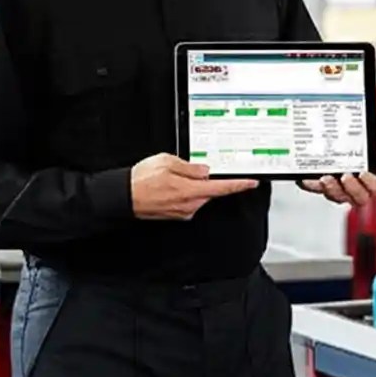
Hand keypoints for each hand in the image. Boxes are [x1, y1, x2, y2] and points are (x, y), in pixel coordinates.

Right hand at [130, 153, 257, 219]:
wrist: (123, 197)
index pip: (223, 188)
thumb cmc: (141, 180)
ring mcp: (184, 211)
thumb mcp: (167, 162)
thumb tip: (205, 170)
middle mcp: (190, 205)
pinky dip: (185, 192)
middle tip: (188, 169)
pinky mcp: (177, 214)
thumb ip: (191, 167)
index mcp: (191, 190)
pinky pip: (188, 201)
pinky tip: (169, 186)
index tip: (252, 182)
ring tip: (171, 177)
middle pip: (211, 190)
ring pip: (199, 195)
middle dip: (207, 179)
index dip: (240, 184)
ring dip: (193, 185)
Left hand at [299, 134, 375, 205]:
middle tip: (345, 176)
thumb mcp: (363, 142)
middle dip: (352, 189)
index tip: (364, 173)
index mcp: (368, 179)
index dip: (372, 184)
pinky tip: (309, 178)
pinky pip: (317, 190)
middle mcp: (354, 188)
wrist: (326, 145)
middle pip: (359, 198)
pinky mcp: (320, 187)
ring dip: (332, 189)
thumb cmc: (350, 147)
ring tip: (326, 178)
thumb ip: (374, 143)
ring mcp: (338, 190)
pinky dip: (313, 185)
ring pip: (338, 197)